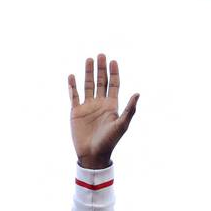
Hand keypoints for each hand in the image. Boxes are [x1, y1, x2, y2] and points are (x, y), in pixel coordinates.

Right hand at [68, 54, 138, 169]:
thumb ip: (129, 109)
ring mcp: (87, 107)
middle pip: (101, 82)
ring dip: (88, 73)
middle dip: (101, 69)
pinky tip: (72, 76)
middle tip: (101, 55)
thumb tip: (138, 93)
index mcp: (112, 105)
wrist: (93, 155)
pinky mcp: (76, 112)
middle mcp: (100, 103)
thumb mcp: (122, 125)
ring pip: (88, 86)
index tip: (113, 61)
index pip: (113, 85)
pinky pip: (74, 96)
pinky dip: (72, 86)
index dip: (114, 73)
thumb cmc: (109, 142)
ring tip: (89, 60)